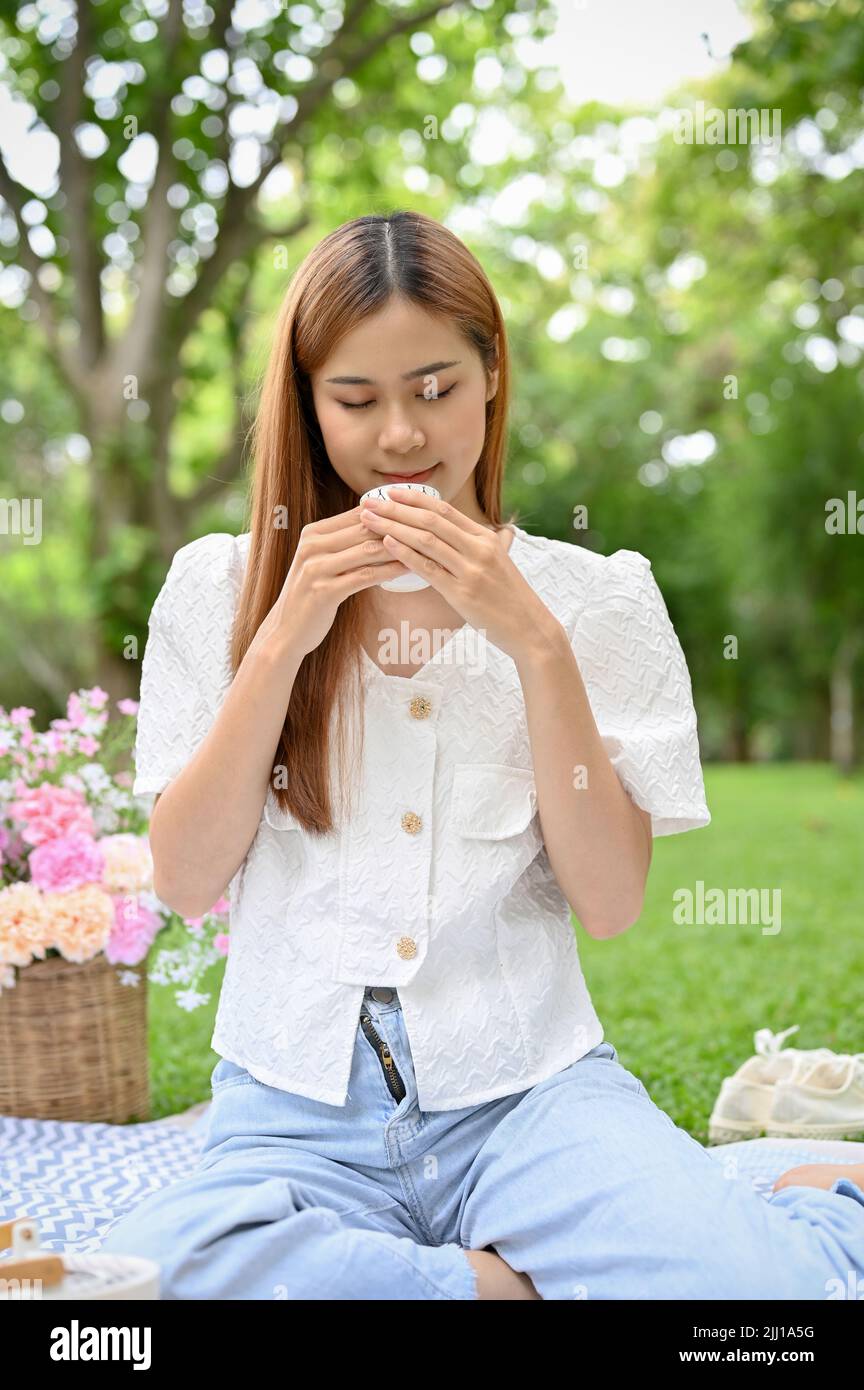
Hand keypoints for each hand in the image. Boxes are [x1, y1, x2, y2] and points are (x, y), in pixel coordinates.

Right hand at [265, 506, 409, 658]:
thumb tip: (381, 522)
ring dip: (399, 548)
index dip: (389, 512)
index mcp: (313, 533)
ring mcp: (316, 568)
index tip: (416, 513)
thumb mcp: (321, 561)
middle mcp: (312, 546)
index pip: (358, 513)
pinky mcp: (325, 591)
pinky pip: (365, 576)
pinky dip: (389, 571)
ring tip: (423, 548)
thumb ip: (343, 542)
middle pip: (365, 528)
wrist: (286, 630)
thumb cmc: (311, 594)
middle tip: (427, 529)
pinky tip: (408, 569)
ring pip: (368, 550)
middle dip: (398, 527)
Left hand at [358, 486, 561, 663]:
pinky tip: (386, 544)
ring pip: (426, 540)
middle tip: (369, 502)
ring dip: (393, 527)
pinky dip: (405, 553)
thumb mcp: (502, 562)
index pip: (444, 509)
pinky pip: (428, 568)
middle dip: (396, 508)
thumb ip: (489, 545)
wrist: (530, 628)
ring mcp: (471, 570)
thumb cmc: (511, 598)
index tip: (389, 491)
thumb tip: (489, 532)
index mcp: (486, 537)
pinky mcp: (462, 593)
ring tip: (368, 521)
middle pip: (431, 519)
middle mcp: (479, 548)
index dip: (414, 498)